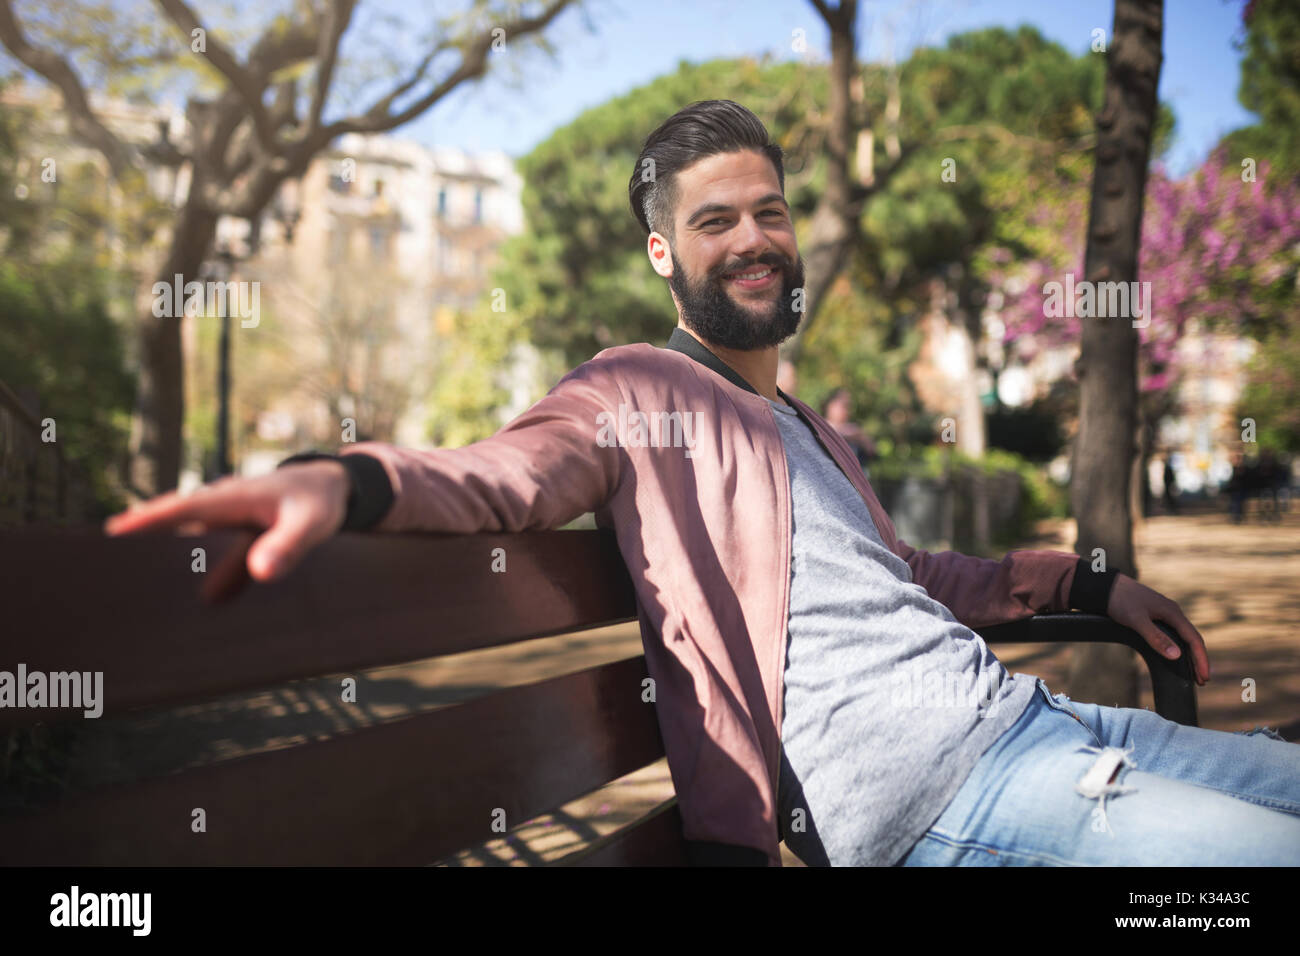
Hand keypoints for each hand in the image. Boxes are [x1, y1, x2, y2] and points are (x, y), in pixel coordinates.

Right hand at [103, 460, 350, 582]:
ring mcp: (225, 520)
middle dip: (139, 536)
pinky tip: (184, 602)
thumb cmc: (320, 503)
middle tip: (99, 561)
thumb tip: (262, 573)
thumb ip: (288, 546)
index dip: (150, 521)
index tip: (114, 534)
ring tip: (127, 586)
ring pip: (185, 538)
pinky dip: (191, 571)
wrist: (333, 488)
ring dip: (161, 556)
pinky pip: (205, 553)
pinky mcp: (233, 536)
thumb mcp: (311, 524)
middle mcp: (222, 505)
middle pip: (172, 520)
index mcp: (233, 498)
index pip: (183, 508)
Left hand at [1106, 574, 1210, 685]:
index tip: (1205, 677)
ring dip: (1190, 654)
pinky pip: (1173, 633)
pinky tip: (1175, 654)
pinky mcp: (1154, 615)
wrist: (1104, 586)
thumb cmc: (1120, 601)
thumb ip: (1156, 638)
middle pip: (1192, 638)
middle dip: (1199, 659)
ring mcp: (1163, 613)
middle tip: (1202, 680)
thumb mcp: (1137, 621)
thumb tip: (1176, 655)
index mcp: (1172, 613)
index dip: (1201, 659)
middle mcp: (1172, 612)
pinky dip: (1178, 646)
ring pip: (1183, 636)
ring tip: (1193, 673)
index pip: (1194, 639)